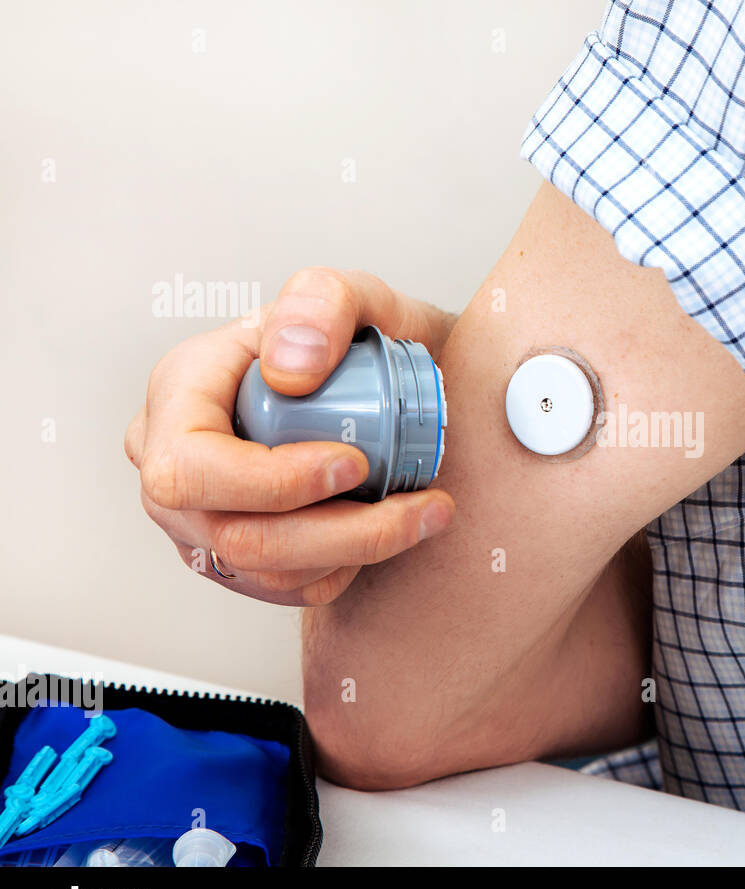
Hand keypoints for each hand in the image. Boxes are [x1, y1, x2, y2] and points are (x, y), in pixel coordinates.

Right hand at [124, 268, 457, 605]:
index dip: (271, 482)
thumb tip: (290, 370)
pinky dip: (348, 568)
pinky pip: (289, 589)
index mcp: (180, 394)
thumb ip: (324, 302)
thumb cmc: (358, 341)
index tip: (353, 463)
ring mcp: (199, 520)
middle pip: (232, 537)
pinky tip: (387, 528)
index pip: (191, 467)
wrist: (386, 385)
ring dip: (359, 552)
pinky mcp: (238, 559)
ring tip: (425, 513)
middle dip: (336, 533)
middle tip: (413, 504)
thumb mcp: (357, 295)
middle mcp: (172, 465)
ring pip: (267, 573)